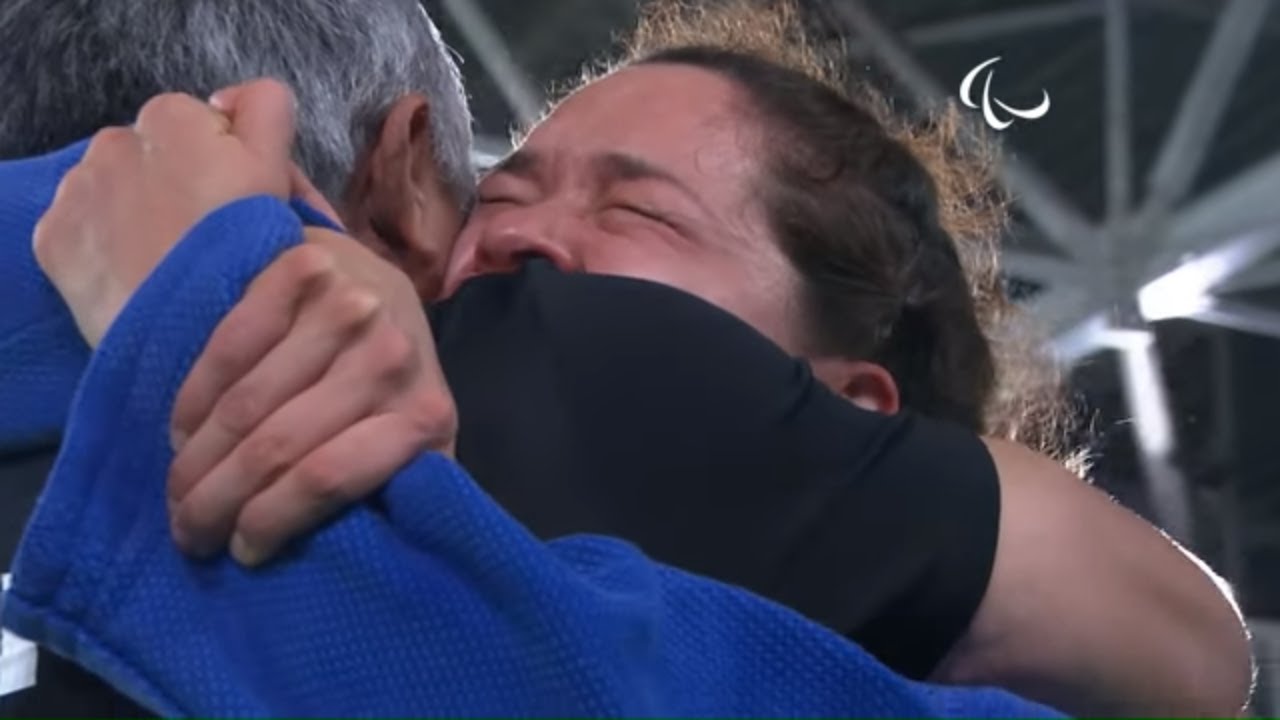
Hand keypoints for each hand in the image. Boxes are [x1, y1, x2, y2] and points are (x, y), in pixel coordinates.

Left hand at [32, 80, 296, 346]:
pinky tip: (141, 276)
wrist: (197, 337)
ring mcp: (78, 191)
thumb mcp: (277, 170)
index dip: (234, 168)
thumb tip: (227, 100)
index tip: (248, 210)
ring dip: (144, 214)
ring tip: (177, 263)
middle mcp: (113, 142)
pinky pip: (85, 231)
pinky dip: (109, 247)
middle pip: (159, 159)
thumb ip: (264, 110)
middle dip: (183, 187)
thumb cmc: (248, 251)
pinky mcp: (54, 240)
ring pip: (120, 193)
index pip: (208, 129)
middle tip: (214, 242)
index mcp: (174, 117)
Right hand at [167, 224, 456, 566]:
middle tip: (186, 531)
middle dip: (216, 501)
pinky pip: (228, 345)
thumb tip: (342, 562)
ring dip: (196, 457)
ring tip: (177, 490)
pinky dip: (194, 396)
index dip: (270, 521)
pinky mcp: (303, 269)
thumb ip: (390, 488)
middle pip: (276, 446)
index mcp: (424, 415)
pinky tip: (183, 431)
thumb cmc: (387, 387)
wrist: (377, 288)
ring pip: (243, 403)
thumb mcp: (410, 448)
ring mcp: (348, 307)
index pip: (328, 477)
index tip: (239, 550)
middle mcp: (391, 357)